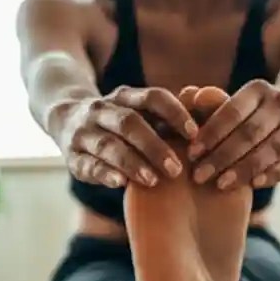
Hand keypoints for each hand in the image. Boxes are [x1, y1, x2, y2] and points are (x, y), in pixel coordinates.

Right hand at [58, 86, 197, 188]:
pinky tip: (120, 183)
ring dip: (131, 162)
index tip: (194, 133)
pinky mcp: (71, 156)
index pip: (152, 97)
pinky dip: (103, 173)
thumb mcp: (140, 111)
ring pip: (107, 145)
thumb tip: (214, 109)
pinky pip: (86, 164)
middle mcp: (103, 110)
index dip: (174, 113)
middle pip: (129, 123)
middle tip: (177, 169)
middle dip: (154, 145)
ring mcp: (84, 132)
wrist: (64, 118)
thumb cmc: (121, 122)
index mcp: (126, 97)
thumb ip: (170, 114)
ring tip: (152, 180)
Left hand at [187, 79, 279, 189]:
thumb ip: (213, 105)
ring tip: (220, 184)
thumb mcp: (239, 103)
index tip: (191, 153)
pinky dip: (272, 174)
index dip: (211, 133)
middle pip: (250, 133)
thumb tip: (188, 95)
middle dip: (222, 156)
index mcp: (260, 89)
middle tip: (199, 175)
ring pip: (270, 150)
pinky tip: (253, 185)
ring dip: (243, 168)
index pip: (232, 111)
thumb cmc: (257, 114)